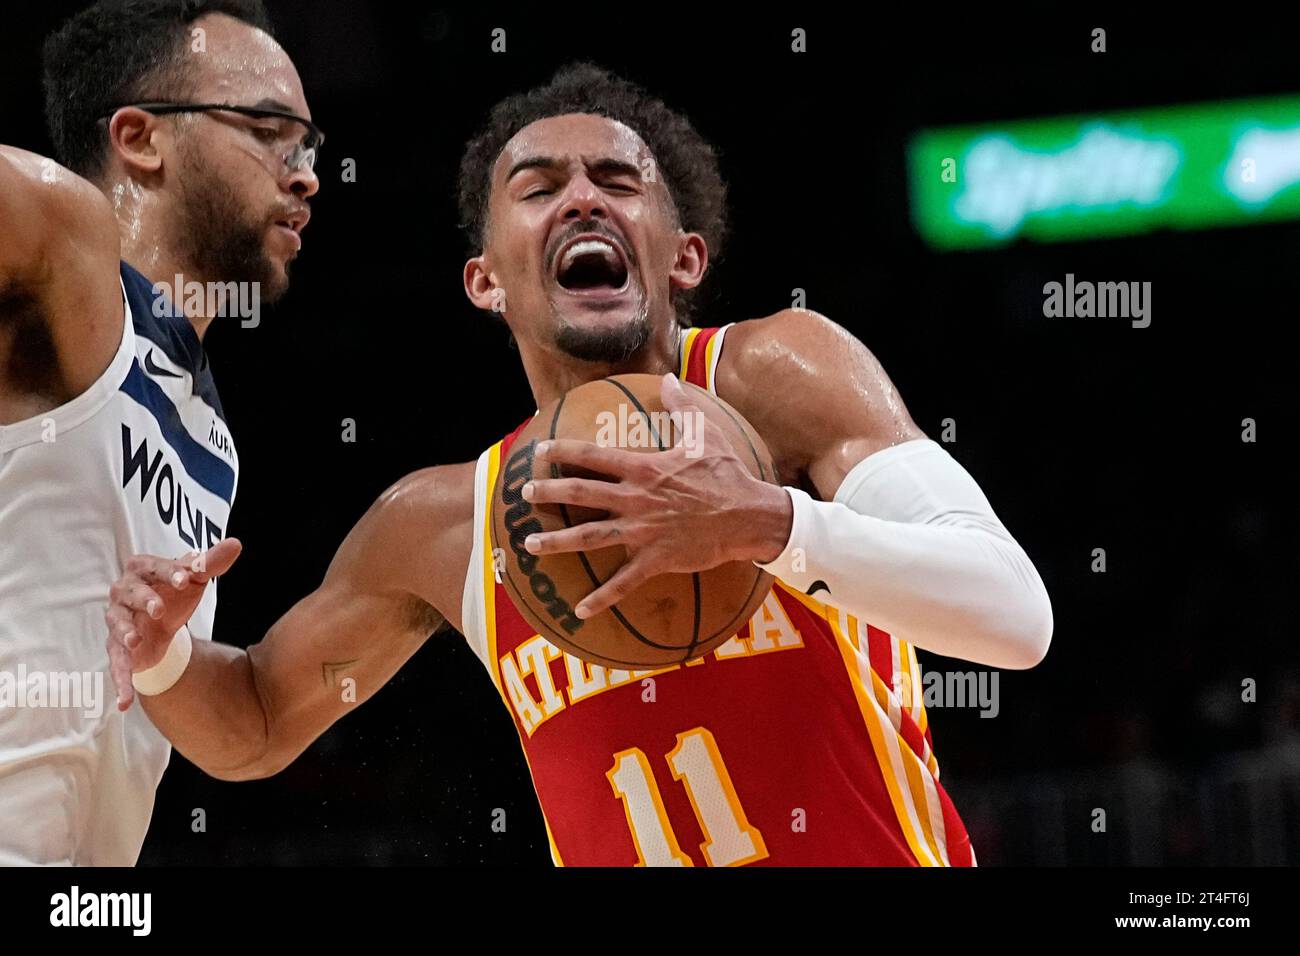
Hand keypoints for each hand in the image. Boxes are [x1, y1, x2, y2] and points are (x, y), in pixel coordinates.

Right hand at [104, 538, 242, 710]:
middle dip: (144, 599)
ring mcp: (119, 622)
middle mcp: (125, 594)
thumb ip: (211, 563)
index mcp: (143, 571)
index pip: (153, 567)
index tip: (187, 577)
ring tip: (134, 640)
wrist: (163, 624)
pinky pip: (117, 665)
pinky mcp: (119, 649)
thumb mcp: (195, 579)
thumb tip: (235, 544)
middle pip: (130, 593)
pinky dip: (121, 682)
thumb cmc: (175, 593)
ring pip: (117, 625)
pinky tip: (126, 702)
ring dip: (124, 632)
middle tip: (159, 609)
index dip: (169, 571)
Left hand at [520, 373, 790, 619]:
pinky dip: (600, 598)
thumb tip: (670, 378)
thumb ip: (682, 406)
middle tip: (523, 495)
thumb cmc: (728, 474)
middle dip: (548, 493)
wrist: (750, 516)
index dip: (564, 451)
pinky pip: (623, 582)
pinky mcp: (656, 559)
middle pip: (581, 493)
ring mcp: (643, 530)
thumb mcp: (706, 434)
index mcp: (644, 467)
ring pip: (589, 536)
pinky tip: (579, 610)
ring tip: (530, 546)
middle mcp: (636, 498)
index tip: (540, 450)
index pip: (593, 456)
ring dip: (557, 541)